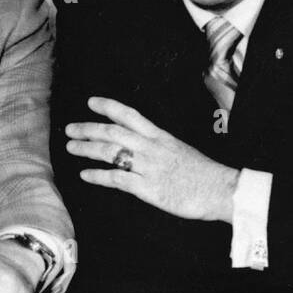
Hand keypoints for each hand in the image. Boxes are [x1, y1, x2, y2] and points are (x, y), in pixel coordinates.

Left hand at [65, 96, 238, 221]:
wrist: (221, 190)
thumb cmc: (203, 173)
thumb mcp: (180, 150)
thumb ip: (158, 147)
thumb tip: (140, 147)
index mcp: (161, 136)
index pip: (130, 115)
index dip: (108, 107)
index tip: (91, 102)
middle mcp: (152, 148)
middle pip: (113, 132)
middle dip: (88, 128)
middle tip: (70, 129)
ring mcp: (149, 167)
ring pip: (111, 152)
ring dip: (87, 149)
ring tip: (71, 148)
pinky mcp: (148, 188)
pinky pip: (116, 179)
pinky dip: (98, 176)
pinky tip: (85, 175)